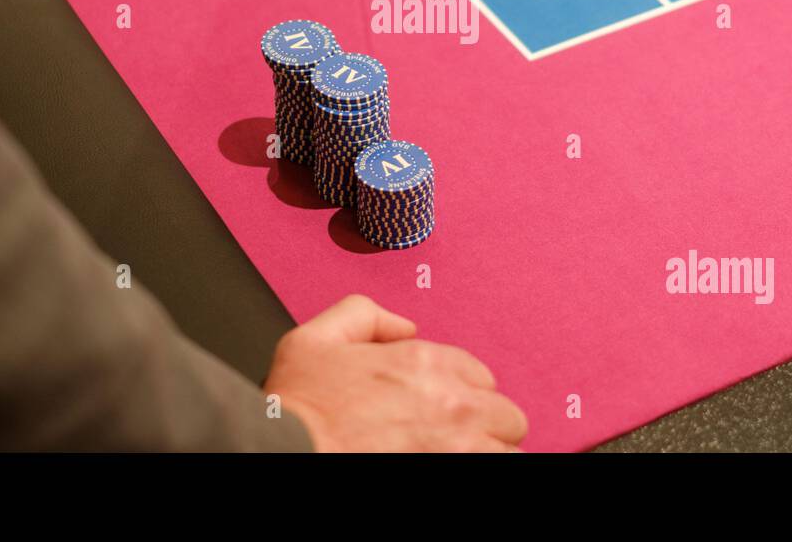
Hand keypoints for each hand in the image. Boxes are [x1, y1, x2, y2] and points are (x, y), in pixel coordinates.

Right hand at [265, 295, 527, 451]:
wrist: (282, 455)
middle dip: (486, 427)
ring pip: (509, 451)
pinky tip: (459, 469)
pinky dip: (484, 471)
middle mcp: (450, 401)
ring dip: (489, 453)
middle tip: (458, 439)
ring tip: (462, 457)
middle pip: (506, 416)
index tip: (444, 409)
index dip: (462, 393)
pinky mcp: (457, 475)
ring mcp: (458, 446)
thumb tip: (401, 325)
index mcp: (422, 362)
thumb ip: (362, 315)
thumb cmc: (295, 412)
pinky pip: (499, 474)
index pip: (480, 376)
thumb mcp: (313, 340)